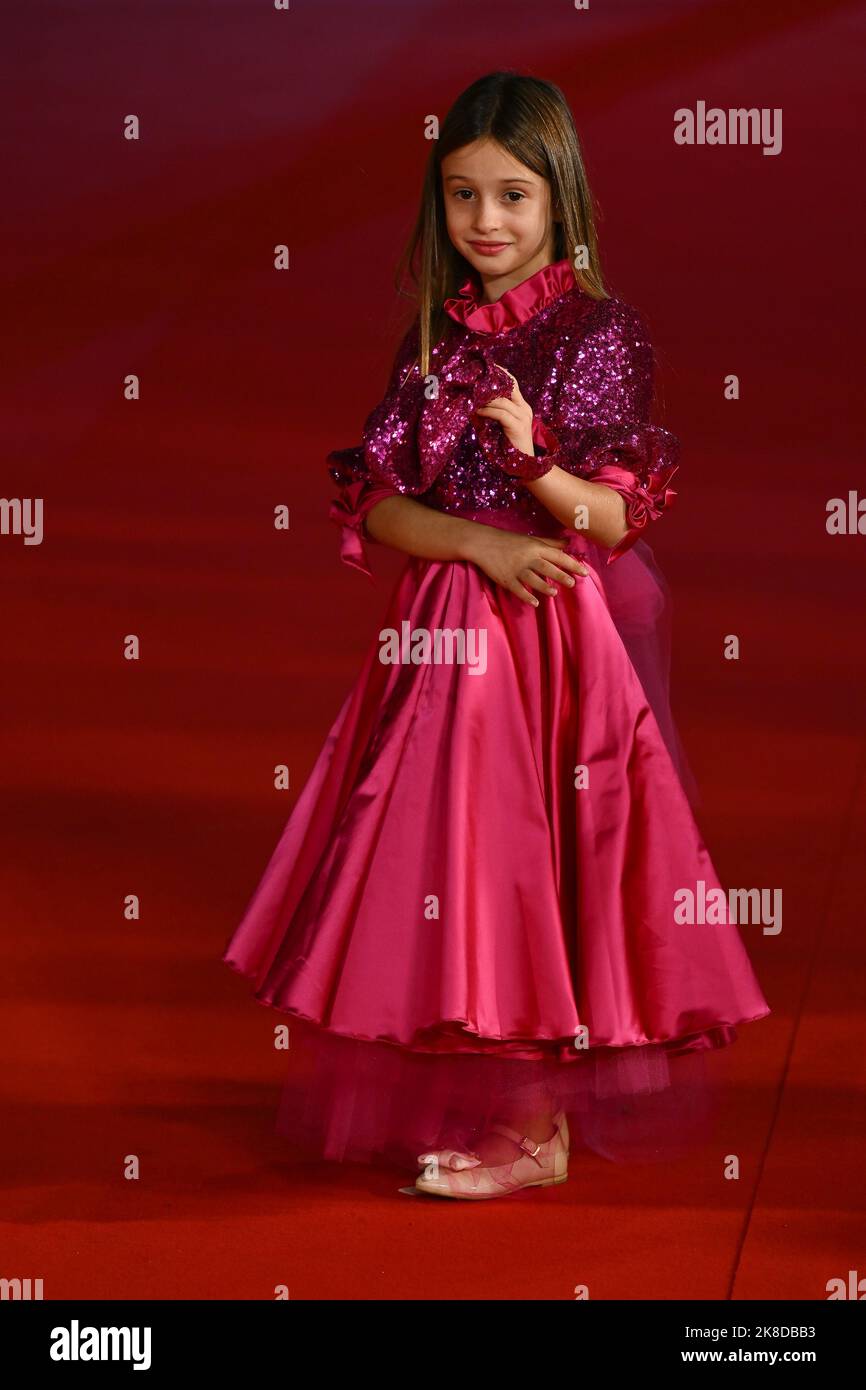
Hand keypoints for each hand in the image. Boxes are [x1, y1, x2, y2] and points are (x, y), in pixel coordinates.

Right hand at [466, 528, 589, 606]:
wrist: (483, 543)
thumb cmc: (509, 541)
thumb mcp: (531, 539)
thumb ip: (550, 543)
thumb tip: (569, 542)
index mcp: (535, 547)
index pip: (557, 556)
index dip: (572, 564)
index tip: (585, 572)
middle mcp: (527, 557)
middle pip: (547, 567)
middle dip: (560, 575)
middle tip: (572, 583)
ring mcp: (516, 568)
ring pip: (533, 579)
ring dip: (544, 586)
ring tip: (554, 593)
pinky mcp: (505, 578)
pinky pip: (517, 589)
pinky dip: (526, 596)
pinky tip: (535, 603)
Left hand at [473, 363, 534, 456]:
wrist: (524, 465)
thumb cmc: (508, 447)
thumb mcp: (499, 426)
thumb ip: (491, 413)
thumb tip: (473, 403)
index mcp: (522, 406)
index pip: (512, 384)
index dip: (501, 373)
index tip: (487, 367)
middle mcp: (524, 408)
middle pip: (509, 387)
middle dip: (491, 383)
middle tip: (474, 381)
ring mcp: (523, 417)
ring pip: (502, 401)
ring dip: (484, 399)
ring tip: (471, 398)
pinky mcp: (518, 426)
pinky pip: (501, 414)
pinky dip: (487, 411)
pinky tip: (477, 412)